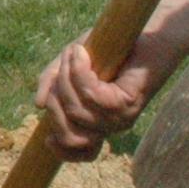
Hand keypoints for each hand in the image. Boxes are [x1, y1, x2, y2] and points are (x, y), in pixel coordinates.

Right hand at [32, 35, 176, 162]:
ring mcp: (121, 117)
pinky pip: (92, 95)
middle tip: (61, 67)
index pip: (80, 152)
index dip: (61, 149)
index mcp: (99, 122)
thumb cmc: (111, 48)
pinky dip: (80, 72)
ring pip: (77, 110)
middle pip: (70, 133)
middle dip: (55, 100)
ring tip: (75, 52)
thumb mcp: (72, 64)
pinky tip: (82, 54)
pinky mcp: (128, 103)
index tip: (46, 137)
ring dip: (68, 77)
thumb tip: (37, 106)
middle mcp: (111, 126)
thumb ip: (53, 82)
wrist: (151, 35)